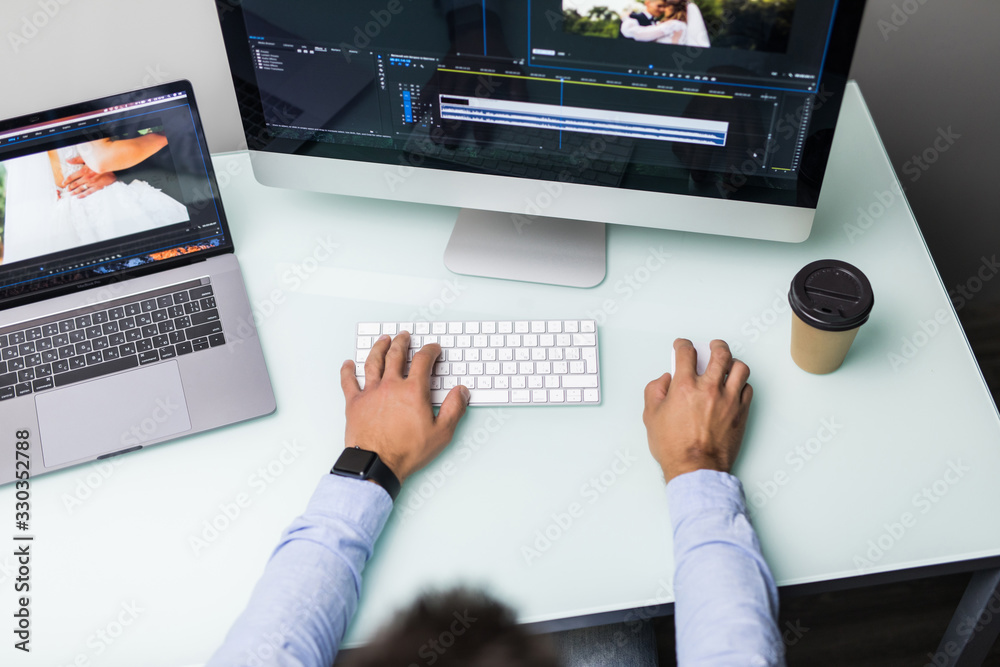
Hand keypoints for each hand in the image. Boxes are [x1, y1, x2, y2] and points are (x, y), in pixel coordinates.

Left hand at [61, 157, 115, 197]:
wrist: (111, 168)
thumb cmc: (100, 162)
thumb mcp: (88, 159)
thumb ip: (77, 160)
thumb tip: (68, 160)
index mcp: (83, 171)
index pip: (71, 177)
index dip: (66, 181)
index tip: (63, 183)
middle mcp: (86, 178)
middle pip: (75, 184)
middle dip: (70, 187)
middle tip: (67, 190)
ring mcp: (91, 184)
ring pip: (81, 189)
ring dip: (75, 192)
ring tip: (71, 194)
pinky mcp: (97, 187)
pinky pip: (88, 192)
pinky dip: (83, 195)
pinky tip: (79, 196)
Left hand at [340, 332, 469, 483]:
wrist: (377, 464)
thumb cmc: (406, 451)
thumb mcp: (441, 433)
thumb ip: (453, 409)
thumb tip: (461, 392)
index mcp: (413, 391)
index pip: (423, 361)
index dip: (430, 351)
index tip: (433, 349)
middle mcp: (391, 386)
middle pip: (396, 355)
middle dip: (402, 342)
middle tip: (405, 336)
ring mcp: (370, 392)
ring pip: (373, 362)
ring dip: (379, 348)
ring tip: (383, 340)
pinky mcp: (354, 403)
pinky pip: (348, 381)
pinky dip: (347, 370)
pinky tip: (348, 364)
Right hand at [643, 339, 752, 482]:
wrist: (696, 469)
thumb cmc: (674, 448)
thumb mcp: (651, 417)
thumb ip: (655, 391)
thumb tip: (665, 380)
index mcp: (685, 387)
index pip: (686, 353)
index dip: (683, 345)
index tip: (682, 346)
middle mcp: (709, 388)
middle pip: (720, 353)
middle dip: (715, 345)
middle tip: (712, 346)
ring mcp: (729, 400)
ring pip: (740, 368)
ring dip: (733, 363)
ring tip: (727, 365)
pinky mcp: (741, 412)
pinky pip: (748, 388)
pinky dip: (742, 384)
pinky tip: (735, 387)